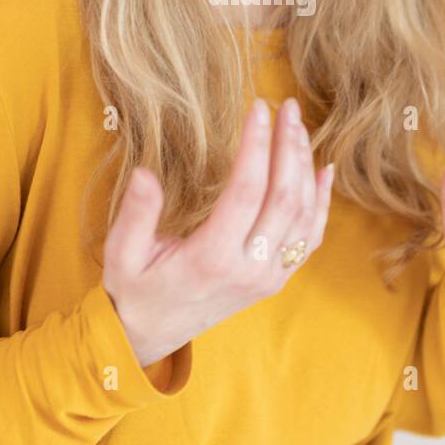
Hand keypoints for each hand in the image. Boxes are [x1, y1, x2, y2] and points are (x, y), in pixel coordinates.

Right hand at [102, 97, 334, 366]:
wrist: (149, 336)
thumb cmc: (134, 289)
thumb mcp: (122, 254)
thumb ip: (136, 214)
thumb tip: (145, 173)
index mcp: (211, 258)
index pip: (245, 191)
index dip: (256, 146)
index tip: (257, 108)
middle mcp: (249, 269)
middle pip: (284, 199)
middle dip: (288, 147)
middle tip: (287, 107)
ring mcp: (268, 277)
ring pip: (303, 215)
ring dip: (304, 167)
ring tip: (297, 126)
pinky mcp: (275, 279)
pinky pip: (311, 239)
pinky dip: (322, 202)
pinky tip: (323, 169)